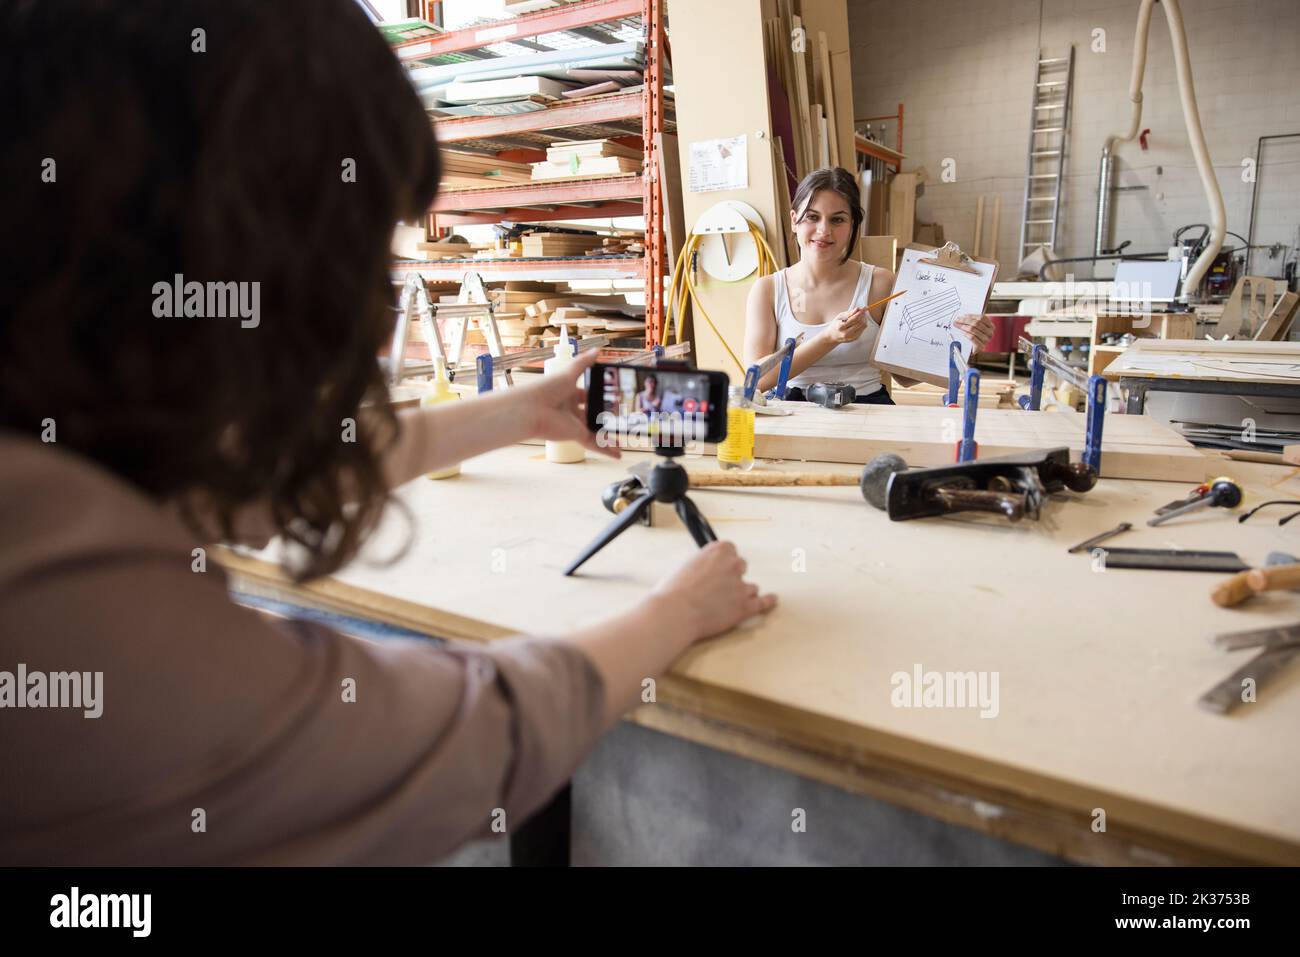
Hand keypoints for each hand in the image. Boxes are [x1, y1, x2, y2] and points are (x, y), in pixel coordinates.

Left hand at [517, 350, 618, 457]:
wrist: (531, 409)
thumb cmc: (545, 389)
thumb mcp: (568, 373)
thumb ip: (583, 363)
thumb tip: (598, 351)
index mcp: (568, 394)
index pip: (586, 394)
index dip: (598, 394)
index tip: (612, 394)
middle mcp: (571, 410)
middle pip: (592, 413)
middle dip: (606, 415)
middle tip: (623, 414)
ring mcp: (574, 424)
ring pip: (596, 430)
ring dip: (608, 435)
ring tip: (624, 436)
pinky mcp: (576, 435)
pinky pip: (595, 443)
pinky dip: (606, 450)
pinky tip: (618, 454)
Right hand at [650, 540, 776, 643]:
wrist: (676, 613)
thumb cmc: (673, 591)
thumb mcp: (685, 566)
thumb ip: (702, 565)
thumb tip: (706, 572)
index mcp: (719, 551)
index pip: (730, 549)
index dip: (723, 561)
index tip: (718, 568)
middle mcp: (734, 565)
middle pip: (741, 566)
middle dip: (732, 576)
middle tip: (718, 587)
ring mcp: (741, 586)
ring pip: (750, 587)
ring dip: (742, 593)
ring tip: (727, 602)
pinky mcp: (745, 607)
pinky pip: (762, 603)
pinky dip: (767, 601)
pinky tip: (772, 600)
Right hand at [822, 305, 869, 345]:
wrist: (833, 336)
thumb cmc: (836, 325)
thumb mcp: (839, 317)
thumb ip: (849, 313)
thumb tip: (858, 309)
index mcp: (840, 327)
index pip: (854, 319)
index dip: (860, 312)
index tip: (864, 308)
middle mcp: (846, 333)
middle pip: (860, 322)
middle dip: (863, 315)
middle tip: (862, 311)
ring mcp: (851, 337)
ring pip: (863, 326)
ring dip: (864, 319)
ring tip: (861, 315)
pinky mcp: (855, 338)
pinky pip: (863, 329)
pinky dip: (863, 324)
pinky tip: (860, 321)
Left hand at [954, 314, 994, 352]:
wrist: (974, 350)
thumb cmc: (975, 338)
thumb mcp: (976, 328)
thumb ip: (972, 321)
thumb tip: (962, 317)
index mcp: (991, 326)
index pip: (982, 318)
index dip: (971, 316)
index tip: (962, 316)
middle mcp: (990, 333)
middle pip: (976, 323)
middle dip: (965, 320)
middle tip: (957, 320)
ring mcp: (986, 340)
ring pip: (973, 329)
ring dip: (963, 326)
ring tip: (957, 325)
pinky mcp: (980, 346)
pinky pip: (972, 337)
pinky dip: (965, 333)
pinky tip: (961, 332)